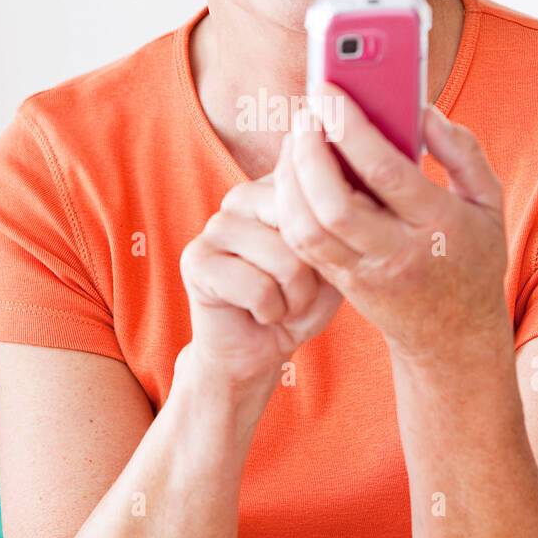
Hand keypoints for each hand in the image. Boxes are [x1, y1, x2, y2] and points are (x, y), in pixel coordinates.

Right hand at [179, 172, 342, 412]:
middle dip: (313, 274)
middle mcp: (242, 196)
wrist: (258, 350)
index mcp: (276, 187)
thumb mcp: (334, 263)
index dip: (332, 247)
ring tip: (279, 302)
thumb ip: (337, 229)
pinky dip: (270, 312)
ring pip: (286, 262)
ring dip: (294, 299)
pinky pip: (258, 289)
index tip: (316, 267)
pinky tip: (258, 312)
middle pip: (306, 229)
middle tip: (297, 290)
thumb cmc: (299, 301)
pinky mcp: (195, 259)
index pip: (321, 200)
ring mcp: (215, 225)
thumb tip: (342, 204)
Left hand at [272, 88, 509, 364]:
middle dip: (309, 153)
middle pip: (334, 205)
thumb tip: (422, 110)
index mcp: (441, 226)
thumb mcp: (488, 201)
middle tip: (306, 113)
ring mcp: (365, 274)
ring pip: (307, 228)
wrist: (454, 336)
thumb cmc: (471, 254)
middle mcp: (398, 253)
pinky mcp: (341, 284)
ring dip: (290, 178)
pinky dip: (288, 203)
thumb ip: (462, 151)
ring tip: (298, 138)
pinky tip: (295, 171)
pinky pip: (301, 244)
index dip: (350, 128)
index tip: (329, 90)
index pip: (386, 173)